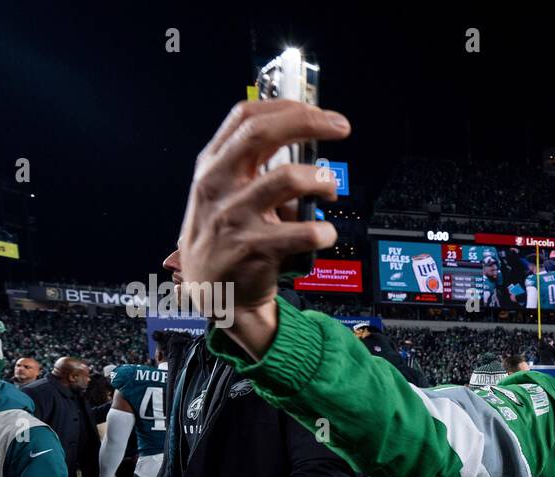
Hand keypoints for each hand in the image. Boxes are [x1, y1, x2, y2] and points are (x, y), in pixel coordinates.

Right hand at [179, 99, 349, 350]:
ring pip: (288, 178)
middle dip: (308, 123)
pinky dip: (323, 231)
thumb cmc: (226, 236)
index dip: (287, 107)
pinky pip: (302, 232)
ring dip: (322, 180)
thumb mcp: (224, 193)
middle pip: (262, 135)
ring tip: (330, 190)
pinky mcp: (252, 248)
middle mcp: (218, 185)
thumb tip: (304, 142)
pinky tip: (325, 234)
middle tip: (342, 127)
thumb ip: (253, 166)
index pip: (245, 117)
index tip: (319, 111)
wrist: (213, 292)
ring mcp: (233, 216)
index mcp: (212, 165)